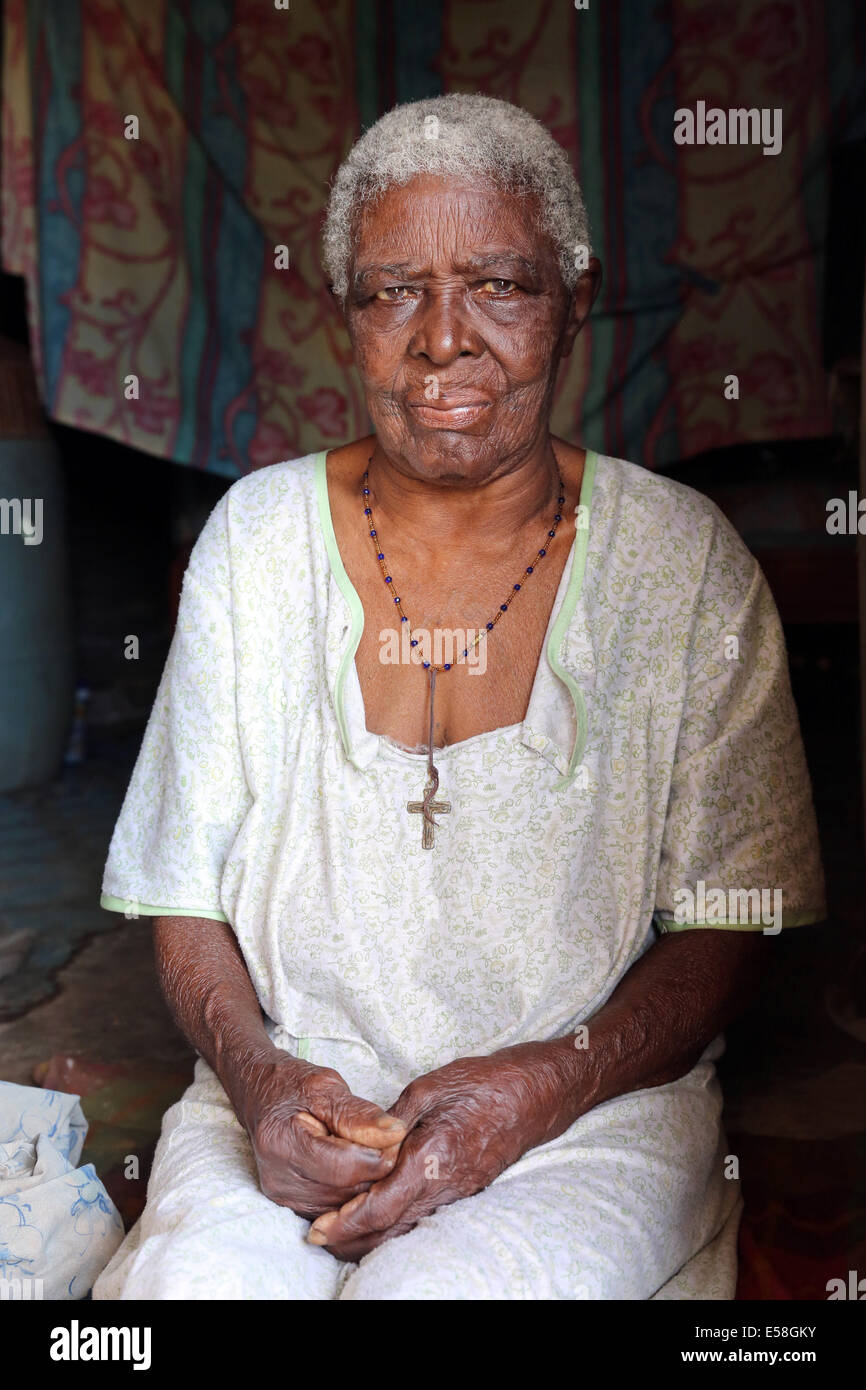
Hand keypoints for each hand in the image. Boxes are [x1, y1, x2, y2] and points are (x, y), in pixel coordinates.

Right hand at [234, 1052, 406, 1220]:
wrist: (260, 1096)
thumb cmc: (292, 1086)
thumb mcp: (326, 1087)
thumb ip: (359, 1114)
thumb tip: (395, 1133)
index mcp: (281, 1143)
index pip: (343, 1167)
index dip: (378, 1156)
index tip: (397, 1136)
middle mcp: (277, 1178)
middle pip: (346, 1191)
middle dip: (377, 1170)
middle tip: (393, 1144)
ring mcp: (281, 1196)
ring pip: (344, 1204)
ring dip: (367, 1182)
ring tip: (375, 1151)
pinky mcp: (289, 1205)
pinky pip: (334, 1209)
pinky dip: (352, 1191)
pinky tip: (359, 1167)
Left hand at [307, 1040, 582, 1261]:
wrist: (540, 1093)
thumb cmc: (487, 1081)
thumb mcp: (432, 1085)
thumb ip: (394, 1116)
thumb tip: (365, 1137)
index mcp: (432, 1155)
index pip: (381, 1205)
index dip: (346, 1221)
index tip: (318, 1229)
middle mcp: (446, 1183)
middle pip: (391, 1228)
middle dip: (351, 1238)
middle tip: (317, 1238)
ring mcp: (461, 1190)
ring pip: (409, 1227)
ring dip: (372, 1235)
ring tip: (339, 1234)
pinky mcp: (470, 1188)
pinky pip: (427, 1216)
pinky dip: (398, 1224)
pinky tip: (382, 1218)